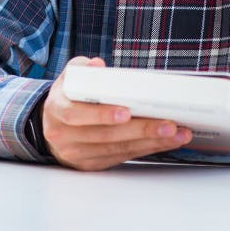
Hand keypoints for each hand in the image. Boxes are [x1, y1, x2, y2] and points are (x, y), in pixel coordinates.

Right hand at [41, 57, 192, 170]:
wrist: (52, 125)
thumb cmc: (68, 96)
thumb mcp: (70, 77)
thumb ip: (83, 69)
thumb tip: (97, 66)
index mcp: (58, 110)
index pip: (78, 115)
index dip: (102, 114)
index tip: (126, 112)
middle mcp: (65, 136)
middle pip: (106, 136)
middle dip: (141, 130)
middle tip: (169, 125)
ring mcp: (78, 154)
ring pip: (117, 150)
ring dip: (150, 143)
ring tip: (176, 134)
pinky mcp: (92, 164)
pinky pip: (121, 158)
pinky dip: (145, 149)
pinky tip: (164, 142)